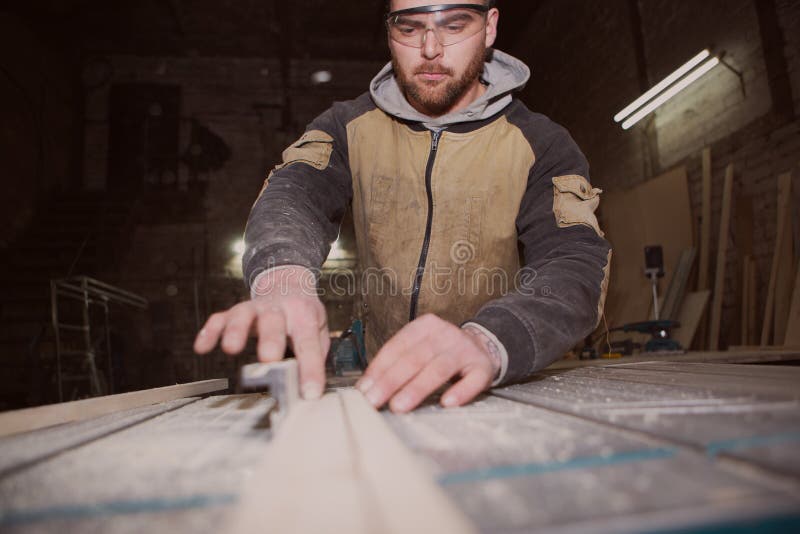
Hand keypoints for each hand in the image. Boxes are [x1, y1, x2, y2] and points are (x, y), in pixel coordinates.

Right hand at [193, 266, 329, 399]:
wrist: (287, 283)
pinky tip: (202, 347)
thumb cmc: (303, 313)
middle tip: (270, 359)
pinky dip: (210, 332)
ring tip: (231, 349)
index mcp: (303, 316)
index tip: (310, 392)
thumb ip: (316, 355)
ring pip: (243, 315)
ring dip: (236, 330)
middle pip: (273, 322)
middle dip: (270, 340)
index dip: (310, 369)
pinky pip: (219, 319)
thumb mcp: (319, 329)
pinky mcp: (234, 311)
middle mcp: (278, 309)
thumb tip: (311, 389)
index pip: (308, 344)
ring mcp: (254, 309)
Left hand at [355, 314, 499, 412]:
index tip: (364, 389)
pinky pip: (472, 380)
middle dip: (391, 381)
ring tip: (400, 406)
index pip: (397, 346)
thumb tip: (367, 387)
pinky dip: (461, 391)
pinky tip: (447, 403)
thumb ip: (397, 362)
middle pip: (415, 358)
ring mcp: (465, 350)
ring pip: (439, 369)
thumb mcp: (420, 346)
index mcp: (425, 326)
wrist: (483, 346)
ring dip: (417, 388)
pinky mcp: (482, 367)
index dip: (379, 368)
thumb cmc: (442, 351)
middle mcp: (445, 335)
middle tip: (374, 401)